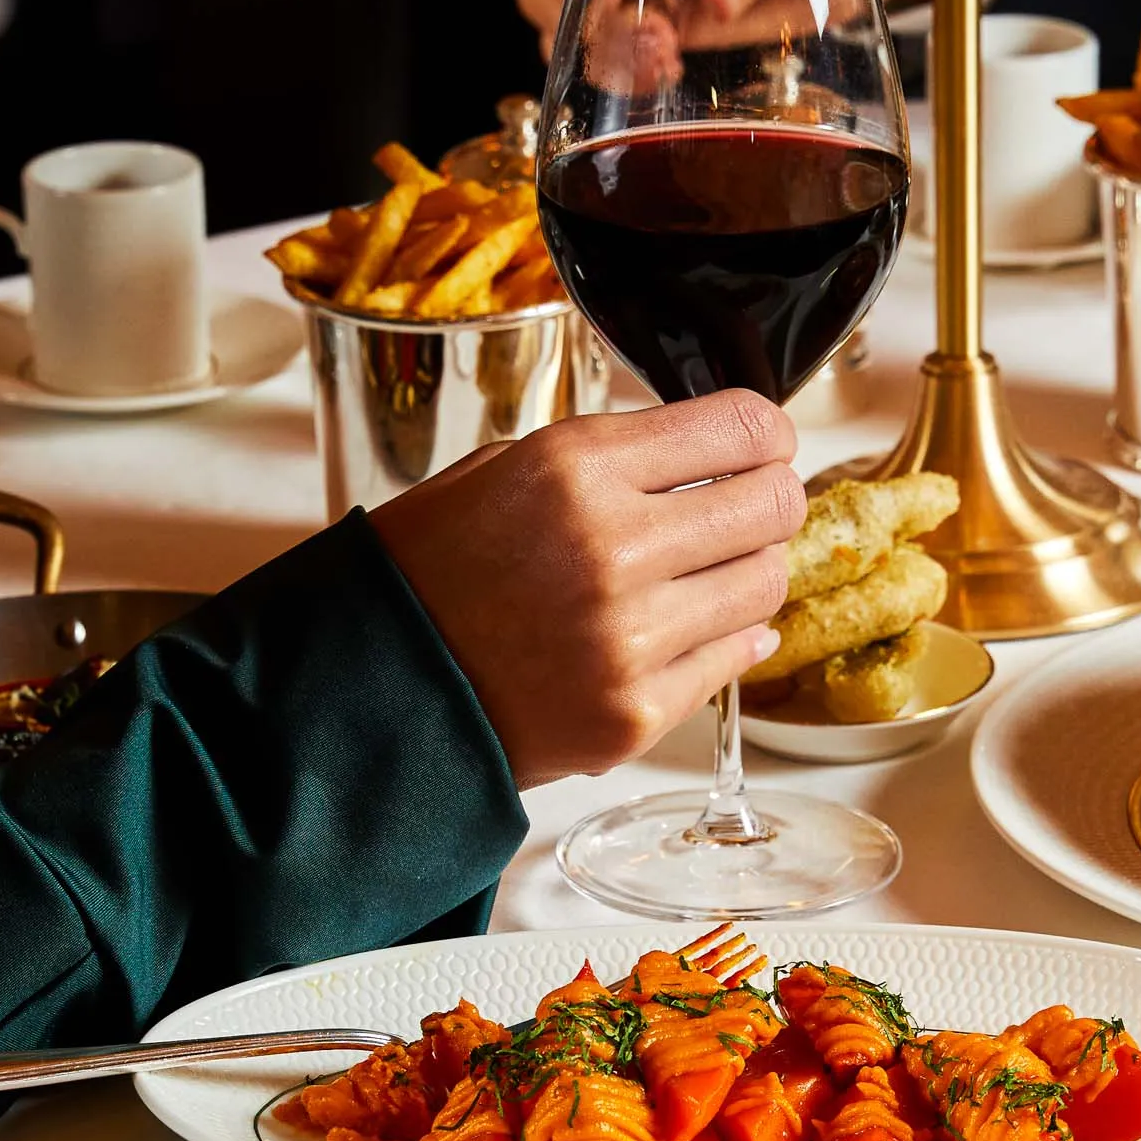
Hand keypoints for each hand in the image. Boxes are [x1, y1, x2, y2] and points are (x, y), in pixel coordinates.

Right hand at [369, 393, 805, 789]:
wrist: (367, 690)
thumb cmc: (429, 571)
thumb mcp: (506, 469)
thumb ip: (615, 458)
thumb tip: (719, 459)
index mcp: (576, 467)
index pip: (742, 426)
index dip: (767, 433)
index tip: (763, 444)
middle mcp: (612, 548)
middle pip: (774, 505)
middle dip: (770, 500)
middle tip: (748, 507)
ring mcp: (628, 639)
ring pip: (765, 586)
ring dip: (748, 572)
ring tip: (705, 573)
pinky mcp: (633, 714)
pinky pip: (732, 660)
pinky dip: (722, 639)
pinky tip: (684, 627)